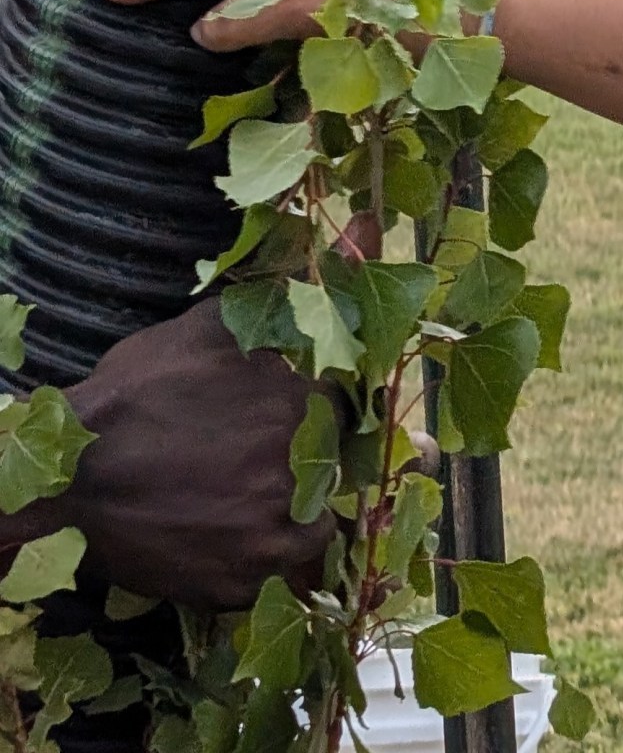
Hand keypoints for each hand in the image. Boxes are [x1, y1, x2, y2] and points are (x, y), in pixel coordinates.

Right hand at [60, 299, 334, 610]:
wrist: (69, 471)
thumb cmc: (141, 389)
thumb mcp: (219, 321)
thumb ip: (304, 283)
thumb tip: (371, 224)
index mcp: (308, 394)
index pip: (360, 402)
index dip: (335, 407)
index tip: (305, 411)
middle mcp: (303, 460)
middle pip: (343, 461)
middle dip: (319, 456)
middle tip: (265, 454)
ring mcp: (276, 526)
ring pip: (323, 520)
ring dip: (299, 507)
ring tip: (248, 492)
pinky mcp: (247, 580)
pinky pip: (289, 572)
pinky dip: (272, 553)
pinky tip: (236, 528)